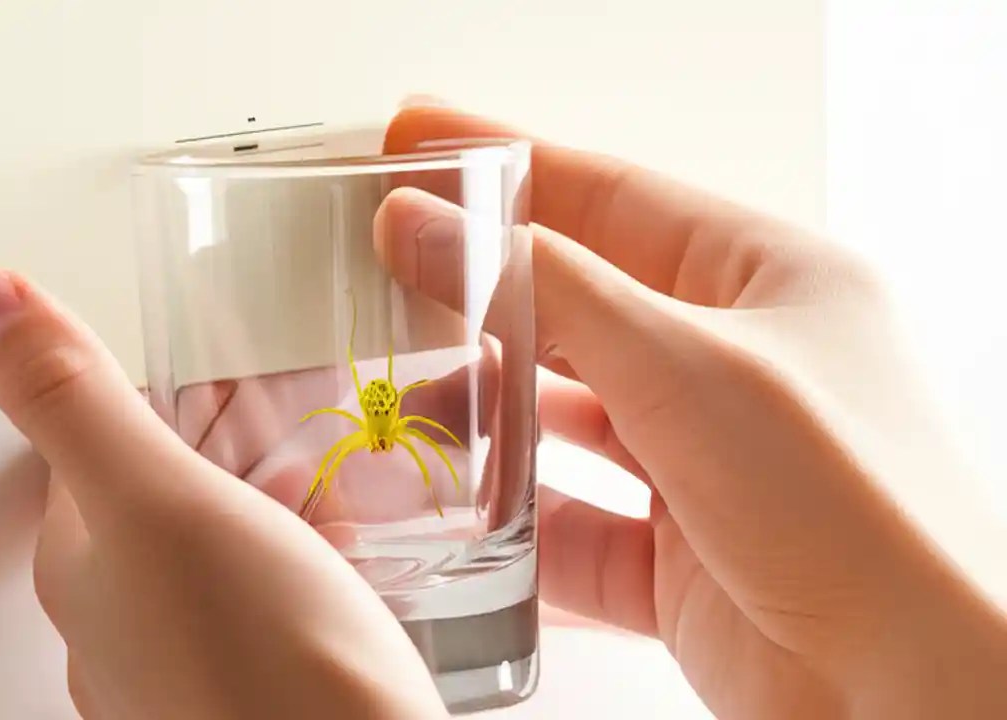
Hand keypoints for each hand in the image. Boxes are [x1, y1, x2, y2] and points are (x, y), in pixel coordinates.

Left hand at [0, 265, 449, 718]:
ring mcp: (197, 662)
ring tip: (319, 455)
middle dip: (210, 439)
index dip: (138, 392)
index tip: (187, 350)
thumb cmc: (262, 663)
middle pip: (155, 500)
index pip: (86, 451)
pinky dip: (302, 553)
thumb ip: (71, 398)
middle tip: (271, 391)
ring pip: (216, 551)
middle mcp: (127, 627)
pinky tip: (344, 547)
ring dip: (260, 495)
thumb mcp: (160, 501)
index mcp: (87, 571)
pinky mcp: (267, 683)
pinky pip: (272, 599)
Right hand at [379, 106, 1006, 718]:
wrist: (912, 690)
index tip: (418, 142)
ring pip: (566, 417)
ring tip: (407, 395)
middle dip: (484, 291)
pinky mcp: (673, 558)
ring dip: (490, 412)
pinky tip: (460, 512)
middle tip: (385, 266)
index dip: (510, 164)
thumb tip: (425, 224)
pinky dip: (514, 523)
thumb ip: (544, 290)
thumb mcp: (688, 364)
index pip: (614, 197)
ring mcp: (702, 464)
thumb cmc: (856, 507)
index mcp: (767, 282)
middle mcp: (733, 367)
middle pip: (581, 305)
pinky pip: (569, 526)